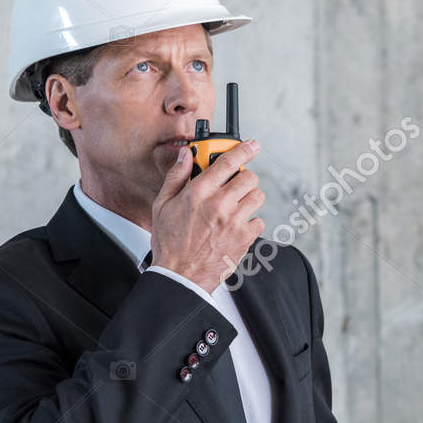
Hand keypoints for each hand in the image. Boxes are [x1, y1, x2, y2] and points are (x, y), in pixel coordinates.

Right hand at [150, 139, 264, 293]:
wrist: (180, 276)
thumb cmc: (170, 243)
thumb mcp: (163, 205)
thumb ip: (176, 177)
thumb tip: (186, 155)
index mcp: (198, 193)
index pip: (228, 162)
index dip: (244, 150)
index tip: (252, 146)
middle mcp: (219, 204)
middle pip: (249, 177)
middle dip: (244, 178)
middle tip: (235, 185)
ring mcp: (234, 222)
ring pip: (257, 196)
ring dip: (249, 198)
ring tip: (236, 206)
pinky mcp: (244, 238)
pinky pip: (259, 221)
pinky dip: (251, 222)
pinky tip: (236, 226)